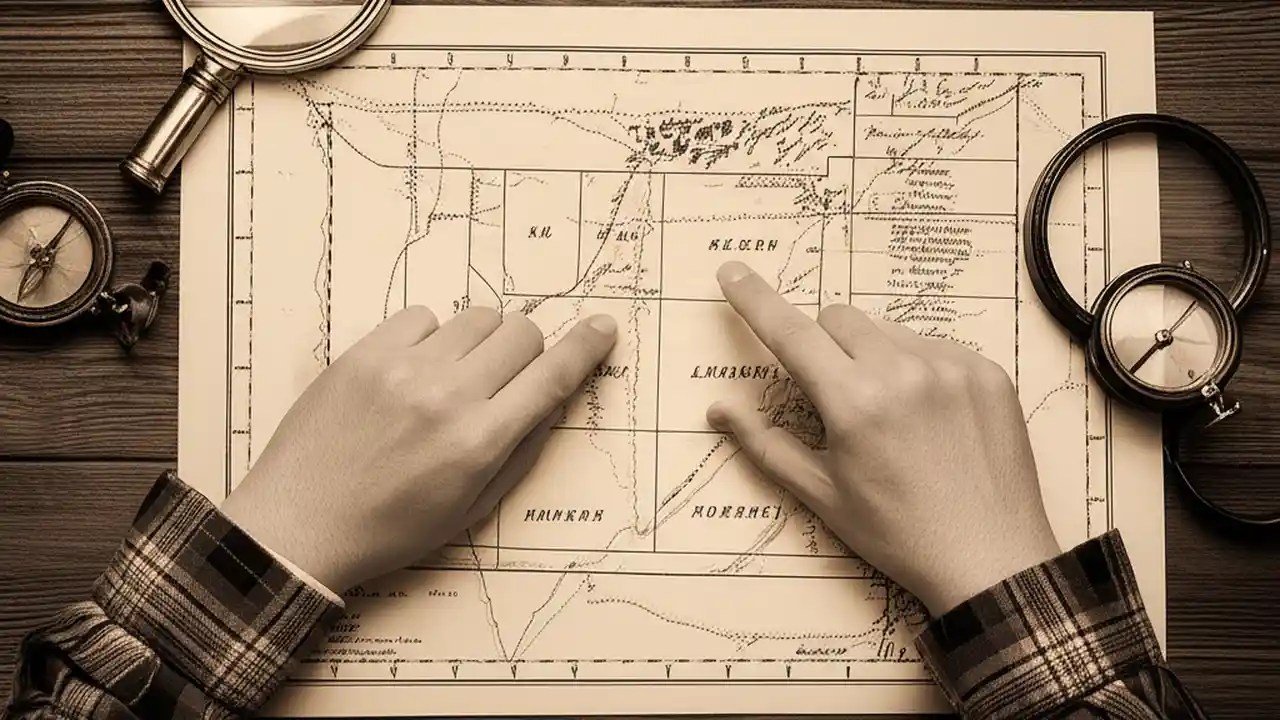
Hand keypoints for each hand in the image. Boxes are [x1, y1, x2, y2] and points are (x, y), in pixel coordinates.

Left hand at [220, 306, 617, 591]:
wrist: (299, 525)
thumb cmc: (390, 528)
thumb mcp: (472, 509)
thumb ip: (520, 450)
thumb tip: (552, 398)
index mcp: (480, 442)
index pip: (551, 376)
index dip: (585, 347)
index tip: (602, 327)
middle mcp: (448, 396)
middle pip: (520, 333)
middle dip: (526, 352)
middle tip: (502, 380)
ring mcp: (403, 368)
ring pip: (476, 318)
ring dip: (480, 342)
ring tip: (452, 378)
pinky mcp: (364, 352)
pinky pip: (423, 315)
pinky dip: (431, 337)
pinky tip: (412, 371)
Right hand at [707, 262, 1059, 615]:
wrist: (990, 558)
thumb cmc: (896, 533)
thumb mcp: (821, 495)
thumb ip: (765, 445)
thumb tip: (718, 409)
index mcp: (854, 402)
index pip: (790, 333)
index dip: (755, 299)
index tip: (732, 271)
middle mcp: (902, 370)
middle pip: (839, 318)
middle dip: (822, 344)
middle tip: (834, 395)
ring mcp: (951, 366)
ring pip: (887, 329)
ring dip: (872, 355)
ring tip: (891, 414)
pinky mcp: (987, 371)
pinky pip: (934, 346)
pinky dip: (918, 368)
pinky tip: (930, 418)